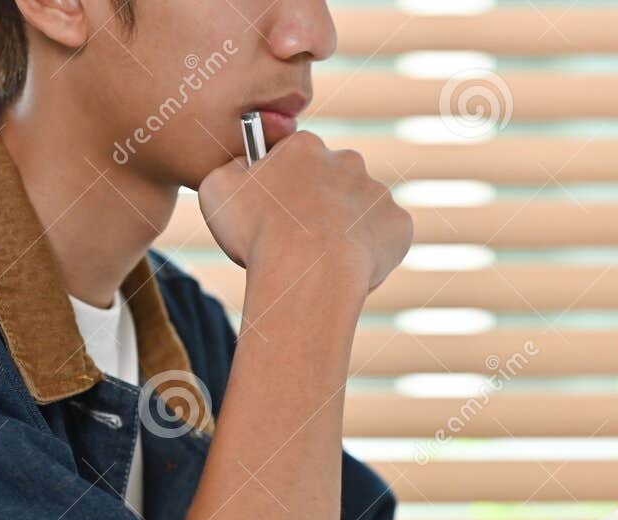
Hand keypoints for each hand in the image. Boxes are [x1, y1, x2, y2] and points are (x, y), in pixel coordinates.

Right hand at [197, 131, 412, 290]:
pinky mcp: (399, 226)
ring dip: (347, 228)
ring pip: (361, 210)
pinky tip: (350, 268)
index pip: (295, 159)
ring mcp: (378, 194)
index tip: (276, 212)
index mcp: (305, 147)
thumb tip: (243, 166)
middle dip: (319, 205)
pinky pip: (386, 238)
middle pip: (332, 181)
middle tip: (301, 238)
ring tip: (325, 259)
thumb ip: (232, 168)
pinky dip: (373, 252)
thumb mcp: (217, 189)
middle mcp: (348, 161)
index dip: (284, 186)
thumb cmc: (258, 233)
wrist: (306, 274)